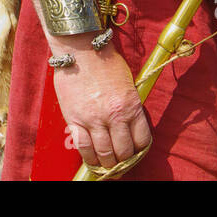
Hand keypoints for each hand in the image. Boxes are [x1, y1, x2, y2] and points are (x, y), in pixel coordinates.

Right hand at [51, 40, 152, 170]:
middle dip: (124, 162)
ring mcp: (93, 119)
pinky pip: (83, 147)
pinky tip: (91, 161)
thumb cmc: (106, 62)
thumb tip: (130, 127)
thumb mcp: (128, 83)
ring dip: (107, 164)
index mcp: (131, 105)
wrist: (81, 49)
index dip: (140, 151)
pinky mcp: (74, 119)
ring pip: (103, 154)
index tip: (136, 153)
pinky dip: (88, 158)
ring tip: (107, 167)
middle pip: (123, 151)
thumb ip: (129, 106)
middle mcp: (113, 116)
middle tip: (121, 164)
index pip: (141, 140)